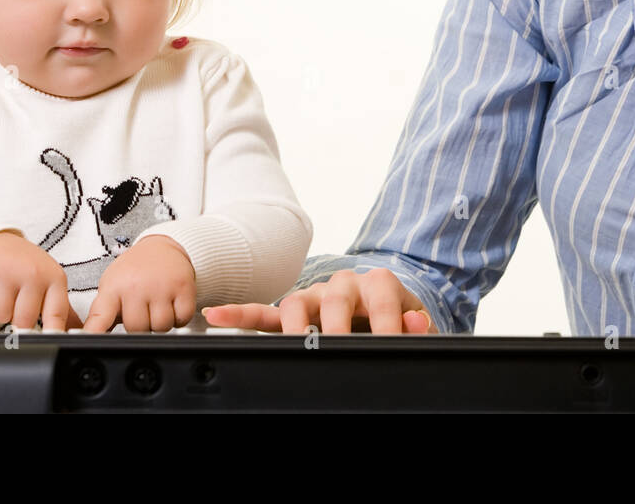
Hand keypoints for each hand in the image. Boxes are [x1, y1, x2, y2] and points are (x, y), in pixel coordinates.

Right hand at [0, 229, 83, 330]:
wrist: (2, 241)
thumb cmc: (28, 267)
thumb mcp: (51, 282)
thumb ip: (60, 309)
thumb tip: (77, 331)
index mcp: (55, 279)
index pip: (56, 313)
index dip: (53, 332)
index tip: (51, 343)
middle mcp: (34, 274)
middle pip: (24, 321)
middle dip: (17, 319)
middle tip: (17, 301)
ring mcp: (9, 271)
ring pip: (0, 316)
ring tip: (4, 292)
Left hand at [83, 235, 196, 332]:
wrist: (162, 246)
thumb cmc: (134, 270)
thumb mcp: (112, 285)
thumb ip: (103, 313)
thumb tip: (93, 338)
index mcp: (113, 288)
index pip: (100, 316)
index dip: (94, 332)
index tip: (87, 343)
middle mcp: (136, 287)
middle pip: (137, 329)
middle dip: (142, 325)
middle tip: (143, 309)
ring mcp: (161, 287)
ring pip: (161, 326)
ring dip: (161, 323)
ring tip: (158, 306)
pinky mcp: (183, 287)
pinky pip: (182, 319)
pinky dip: (179, 318)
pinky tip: (173, 305)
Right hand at [201, 268, 438, 333]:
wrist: (383, 309)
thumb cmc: (397, 318)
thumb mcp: (415, 320)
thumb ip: (417, 324)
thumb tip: (414, 322)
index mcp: (377, 283)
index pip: (382, 301)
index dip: (387, 325)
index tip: (388, 347)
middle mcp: (343, 284)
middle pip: (334, 299)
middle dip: (337, 328)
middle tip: (339, 350)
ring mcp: (315, 297)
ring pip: (296, 305)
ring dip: (295, 327)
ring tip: (298, 346)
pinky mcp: (294, 312)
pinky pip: (264, 312)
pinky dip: (241, 314)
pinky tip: (216, 316)